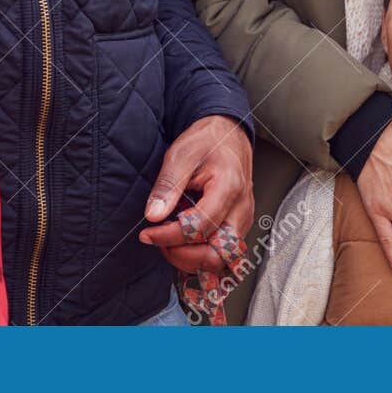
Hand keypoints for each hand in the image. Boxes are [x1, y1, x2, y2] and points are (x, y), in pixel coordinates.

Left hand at [140, 115, 252, 273]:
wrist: (228, 133)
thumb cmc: (208, 141)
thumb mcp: (181, 155)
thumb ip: (167, 185)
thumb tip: (153, 215)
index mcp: (228, 187)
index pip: (199, 228)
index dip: (169, 236)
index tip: (148, 232)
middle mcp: (241, 207)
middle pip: (218, 254)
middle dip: (184, 256)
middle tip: (161, 242)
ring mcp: (243, 217)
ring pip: (223, 258)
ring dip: (193, 258)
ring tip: (171, 241)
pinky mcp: (239, 224)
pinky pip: (224, 251)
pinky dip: (202, 252)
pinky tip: (184, 239)